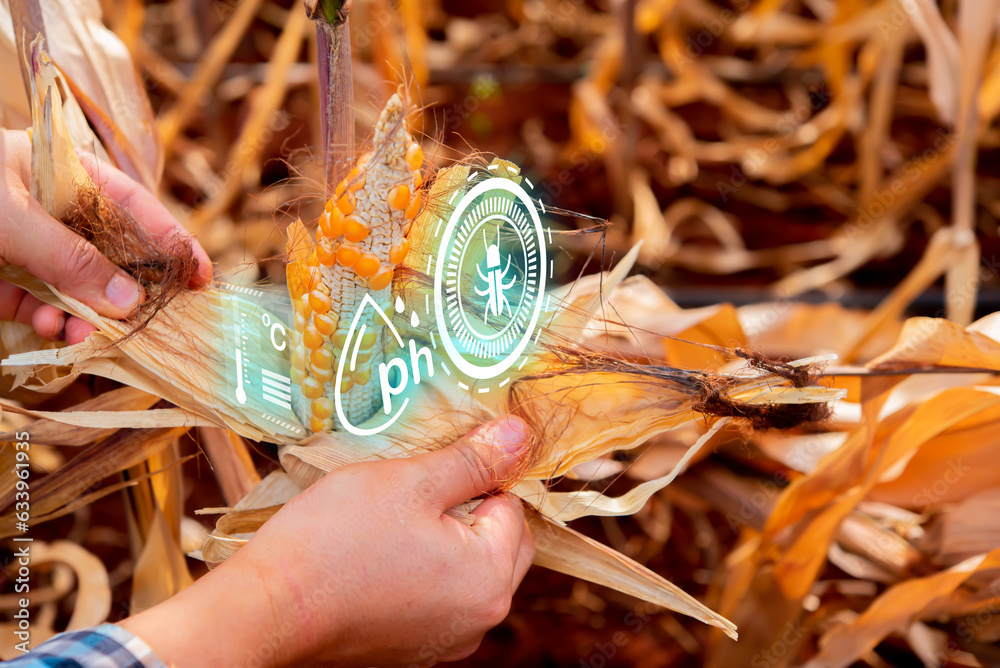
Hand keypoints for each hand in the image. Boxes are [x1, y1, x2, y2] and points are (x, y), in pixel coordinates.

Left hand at [0, 129, 210, 343]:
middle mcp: (52, 213)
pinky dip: (50, 323)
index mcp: (63, 175)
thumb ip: (70, 257)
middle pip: (110, 256)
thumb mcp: (15, 217)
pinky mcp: (5, 283)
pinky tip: (51, 329)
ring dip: (85, 317)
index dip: (171, 239)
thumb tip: (131, 300)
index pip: (134, 205)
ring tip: (83, 334)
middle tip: (148, 321)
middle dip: (127, 292)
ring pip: (77, 290)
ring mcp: (28, 249)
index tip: (202, 275)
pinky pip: (40, 307)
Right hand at [119, 415, 534, 667]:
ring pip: (467, 569)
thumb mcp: (411, 483)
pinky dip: (421, 572)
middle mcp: (481, 618)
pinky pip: (437, 596)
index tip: (429, 470)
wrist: (267, 610)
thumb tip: (522, 436)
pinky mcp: (414, 649)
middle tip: (414, 491)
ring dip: (444, 541)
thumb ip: (474, 460)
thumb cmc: (337, 540)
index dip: (475, 478)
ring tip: (392, 522)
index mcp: (491, 578)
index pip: (512, 506)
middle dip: (468, 510)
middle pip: (499, 542)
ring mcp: (448, 640)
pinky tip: (379, 556)